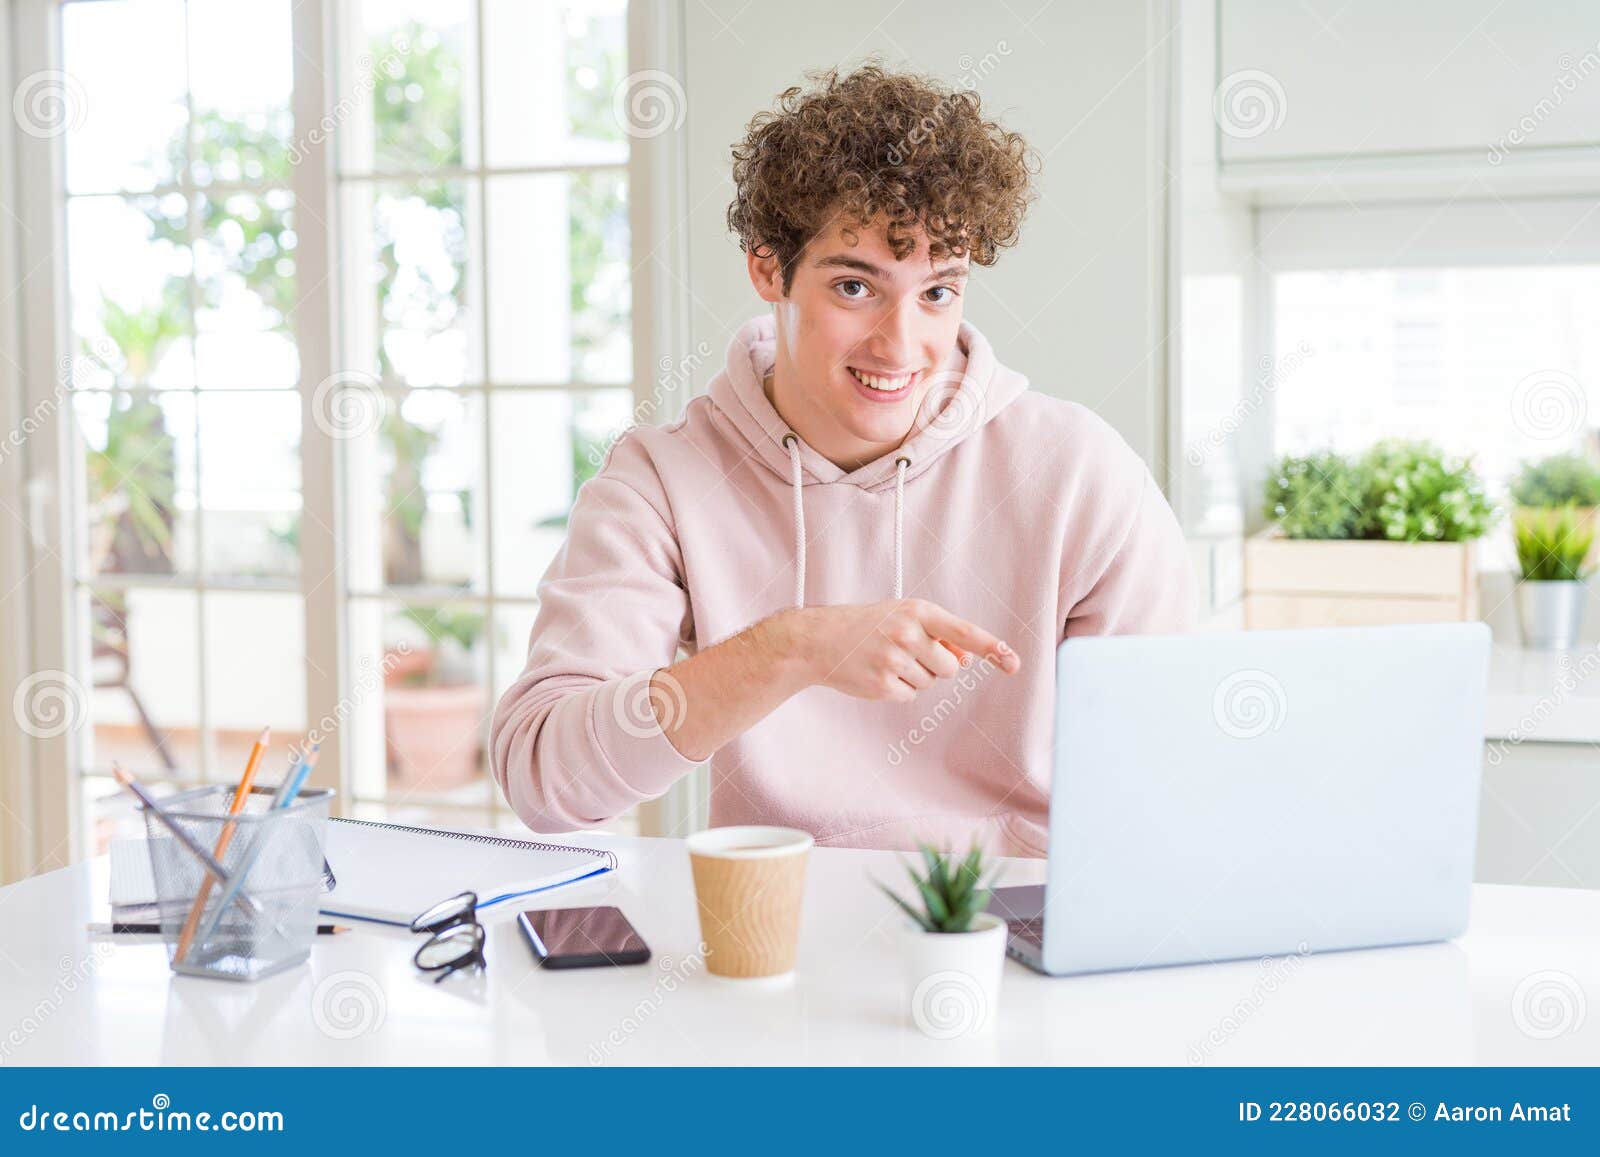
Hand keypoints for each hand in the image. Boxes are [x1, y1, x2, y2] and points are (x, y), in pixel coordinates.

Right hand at [777, 598, 1018, 702]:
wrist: (819, 640)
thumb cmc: (867, 626)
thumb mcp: (903, 618)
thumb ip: (938, 635)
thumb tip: (966, 660)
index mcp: (917, 611)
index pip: (964, 632)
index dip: (991, 648)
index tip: (1012, 661)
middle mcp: (907, 633)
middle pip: (950, 668)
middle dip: (936, 665)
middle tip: (905, 652)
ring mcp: (894, 660)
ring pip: (930, 682)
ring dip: (915, 676)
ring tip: (886, 659)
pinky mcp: (883, 684)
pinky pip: (910, 695)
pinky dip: (898, 688)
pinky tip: (877, 673)